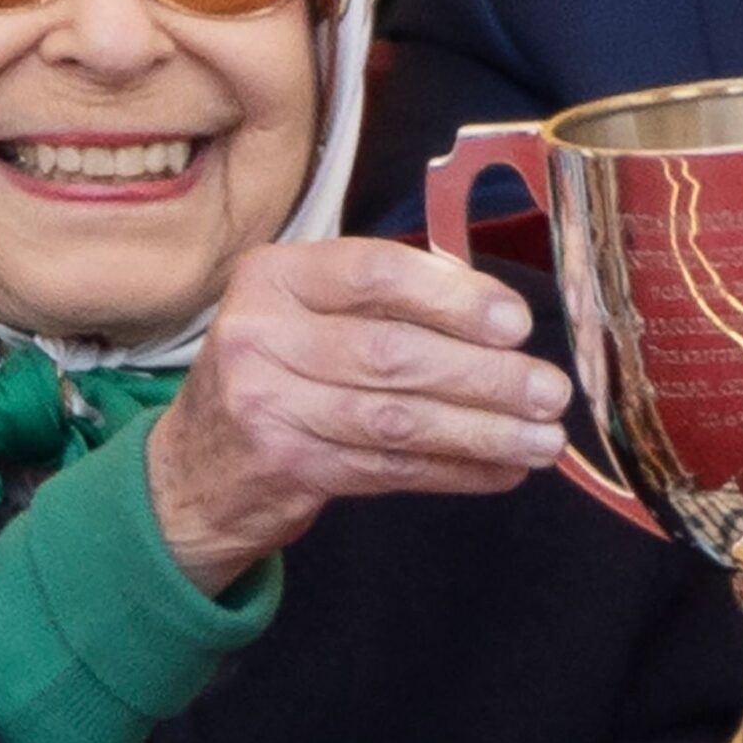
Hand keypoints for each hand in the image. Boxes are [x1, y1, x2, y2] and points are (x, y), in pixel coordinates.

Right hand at [144, 239, 571, 593]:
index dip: (453, 298)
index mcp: (274, 276)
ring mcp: (266, 404)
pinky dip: (454, 469)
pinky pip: (390, 467)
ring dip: (482, 431)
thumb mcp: (305, 315)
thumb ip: (384, 303)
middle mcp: (260, 334)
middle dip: (484, 376)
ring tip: (543, 439)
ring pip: (397, 419)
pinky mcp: (285, 466)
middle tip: (550, 391)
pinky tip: (500, 469)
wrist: (192, 470)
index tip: (516, 323)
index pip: (374, 273)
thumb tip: (498, 317)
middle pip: (392, 354)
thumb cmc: (274, 374)